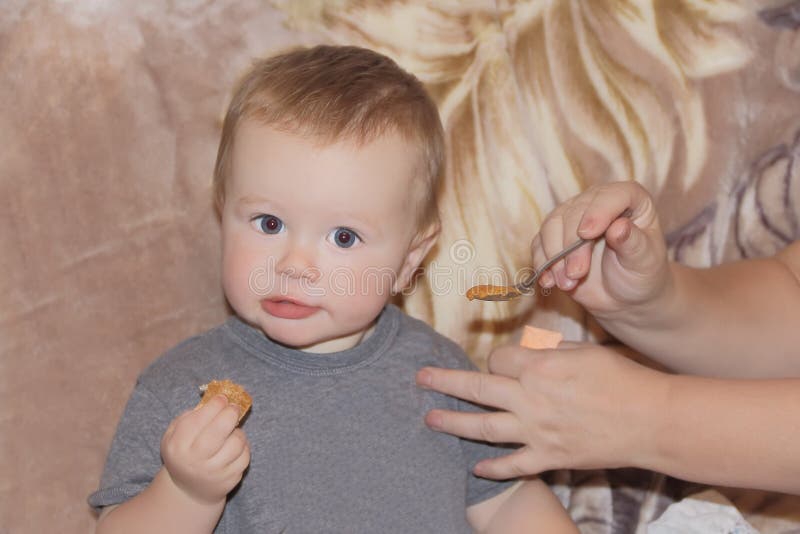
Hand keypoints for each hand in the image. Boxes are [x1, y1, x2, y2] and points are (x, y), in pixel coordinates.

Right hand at [161, 395, 250, 505]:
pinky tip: (234, 447)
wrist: (189, 491)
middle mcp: (195, 461)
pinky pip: (245, 455)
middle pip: (219, 430)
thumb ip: (190, 416)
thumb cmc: (184, 453)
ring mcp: (214, 473)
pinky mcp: (230, 480)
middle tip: (233, 407)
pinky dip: (243, 447)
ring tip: (231, 431)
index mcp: (178, 446)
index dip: (214, 405)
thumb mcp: (175, 435)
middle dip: (230, 413)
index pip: (198, 420)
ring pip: (236, 442)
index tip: (222, 397)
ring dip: (237, 432)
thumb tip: (216, 398)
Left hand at [416, 343, 666, 478]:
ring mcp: (537, 430)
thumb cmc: (622, 379)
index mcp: (539, 366)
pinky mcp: (549, 456)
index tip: (501, 363)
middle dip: (443, 381)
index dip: (495, 359)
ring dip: (453, 422)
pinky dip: (493, 467)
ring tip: (430, 419)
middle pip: (476, 387)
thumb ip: (548, 351)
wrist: (651, 419)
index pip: (497, 358)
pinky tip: (475, 466)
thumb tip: (527, 352)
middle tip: (420, 379)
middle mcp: (530, 397)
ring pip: (483, 427)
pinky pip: (513, 464)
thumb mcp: (583, 351)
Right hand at [532, 181, 670, 320]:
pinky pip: (539, 243)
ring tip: (566, 283)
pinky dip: (541, 263)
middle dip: (572, 245)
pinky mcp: (555, 237)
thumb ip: (633, 243)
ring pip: (552, 225)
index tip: (587, 234)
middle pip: (575, 212)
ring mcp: (573, 218)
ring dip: (554, 256)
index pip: (611, 195)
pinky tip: (549, 281)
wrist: (624, 296)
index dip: (598, 211)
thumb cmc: (641, 274)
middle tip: (576, 273)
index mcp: (628, 199)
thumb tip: (619, 227)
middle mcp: (597, 203)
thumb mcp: (644, 261)